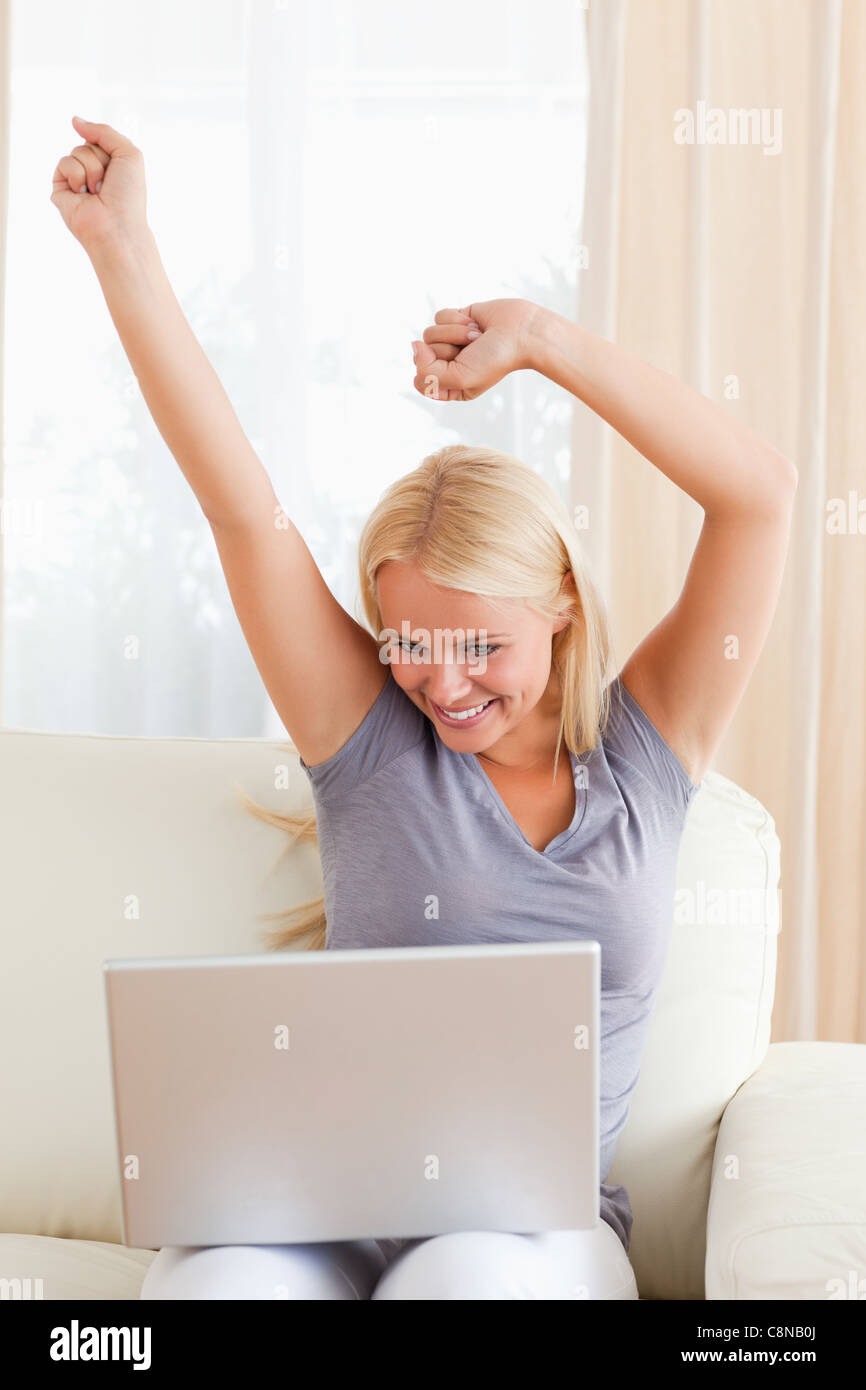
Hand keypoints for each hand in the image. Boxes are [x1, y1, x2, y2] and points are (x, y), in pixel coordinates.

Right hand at [50, 117, 147, 251]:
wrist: (116, 225)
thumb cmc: (128, 196)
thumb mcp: (129, 153)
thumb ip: (104, 131)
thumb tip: (75, 121)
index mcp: (110, 167)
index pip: (101, 139)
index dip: (110, 149)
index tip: (119, 171)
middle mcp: (92, 173)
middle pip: (88, 143)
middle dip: (100, 160)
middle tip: (107, 184)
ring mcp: (76, 181)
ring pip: (76, 152)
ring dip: (91, 169)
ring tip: (97, 191)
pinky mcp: (60, 189)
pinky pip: (64, 163)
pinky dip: (77, 175)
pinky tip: (83, 194)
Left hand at [411, 298, 541, 401]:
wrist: (520, 333)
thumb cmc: (495, 360)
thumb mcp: (459, 379)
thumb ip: (427, 371)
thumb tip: (413, 344)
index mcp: (449, 387)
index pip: (420, 381)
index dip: (432, 372)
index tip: (454, 368)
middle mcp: (448, 364)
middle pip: (422, 355)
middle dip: (448, 350)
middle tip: (472, 351)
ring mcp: (451, 342)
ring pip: (429, 334)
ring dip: (455, 333)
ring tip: (476, 337)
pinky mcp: (455, 320)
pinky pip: (439, 316)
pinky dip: (457, 319)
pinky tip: (475, 324)